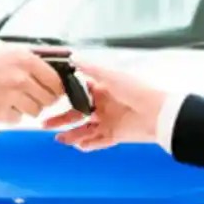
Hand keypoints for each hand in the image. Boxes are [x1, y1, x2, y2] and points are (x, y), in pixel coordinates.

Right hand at [0, 47, 64, 122]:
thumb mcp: (1, 50)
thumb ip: (26, 59)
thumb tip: (47, 67)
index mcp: (24, 59)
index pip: (56, 80)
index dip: (55, 87)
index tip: (52, 90)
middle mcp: (21, 78)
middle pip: (50, 98)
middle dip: (43, 99)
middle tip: (31, 96)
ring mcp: (12, 97)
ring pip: (36, 111)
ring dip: (27, 108)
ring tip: (10, 98)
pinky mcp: (2, 113)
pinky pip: (18, 119)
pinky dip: (11, 115)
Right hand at [42, 60, 166, 150]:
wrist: (159, 112)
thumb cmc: (137, 90)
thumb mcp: (111, 76)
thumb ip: (91, 68)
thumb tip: (73, 57)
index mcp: (102, 89)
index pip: (78, 93)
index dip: (63, 97)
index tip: (49, 99)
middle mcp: (103, 105)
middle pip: (77, 114)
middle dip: (61, 120)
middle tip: (45, 124)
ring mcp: (109, 121)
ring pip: (85, 130)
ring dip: (72, 135)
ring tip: (60, 139)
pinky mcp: (116, 135)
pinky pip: (98, 142)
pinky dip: (88, 144)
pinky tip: (79, 146)